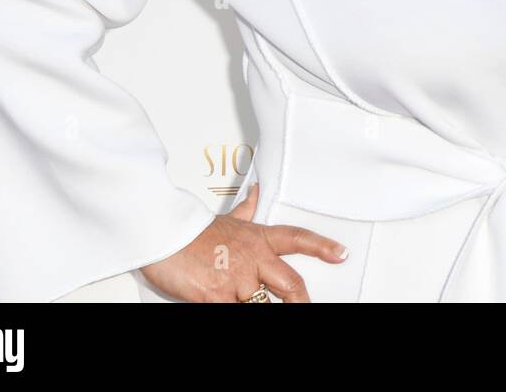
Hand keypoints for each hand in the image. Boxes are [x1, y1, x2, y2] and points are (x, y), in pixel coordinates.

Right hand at [138, 183, 347, 302]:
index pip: (298, 238)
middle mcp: (253, 257)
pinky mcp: (217, 297)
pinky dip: (237, 310)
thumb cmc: (192, 231)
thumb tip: (256, 193)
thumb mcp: (225, 219)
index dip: (323, 247)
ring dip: (262, 306)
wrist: (164, 235)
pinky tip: (233, 306)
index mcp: (257, 237)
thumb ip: (244, 211)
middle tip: (308, 307)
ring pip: (263, 304)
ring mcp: (237, 279)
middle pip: (291, 283)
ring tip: (257, 303)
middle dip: (302, 301)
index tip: (341, 254)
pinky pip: (234, 311)